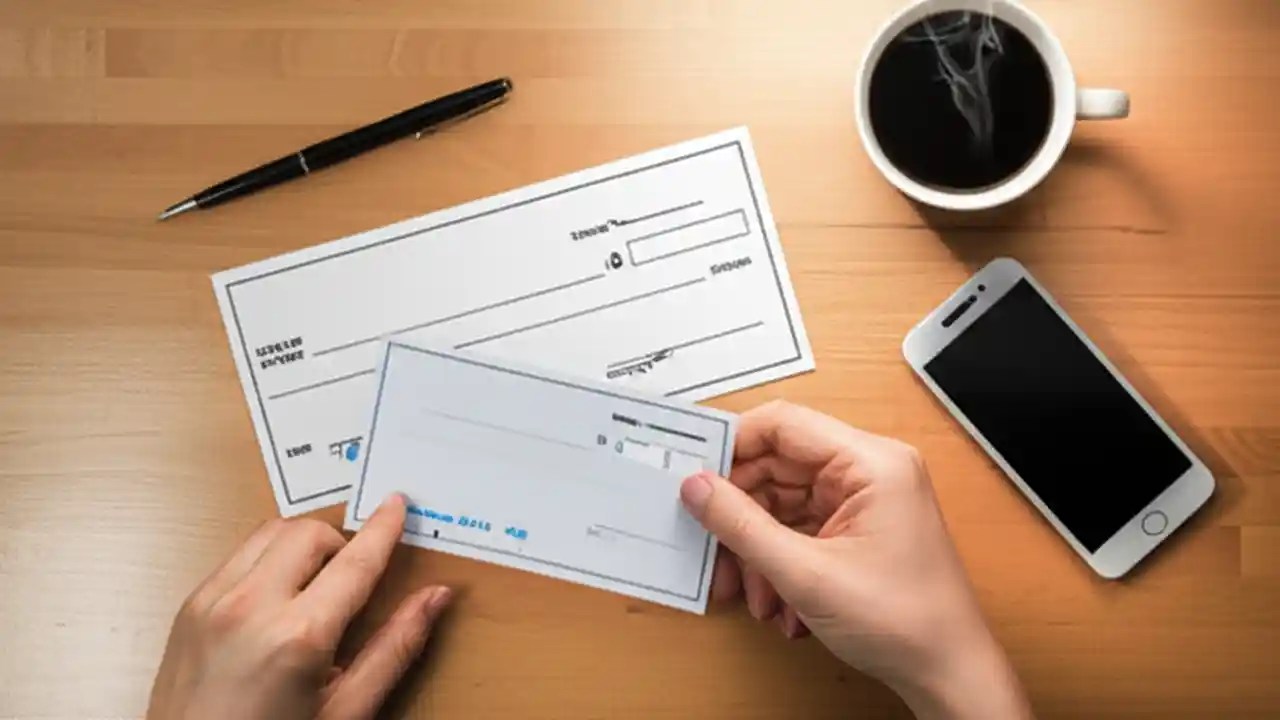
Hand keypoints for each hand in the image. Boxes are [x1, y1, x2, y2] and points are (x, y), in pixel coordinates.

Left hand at [147, 494, 451, 719]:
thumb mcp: (346, 712)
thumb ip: (395, 648)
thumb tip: (435, 598)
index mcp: (298, 637)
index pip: (355, 562)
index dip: (382, 529)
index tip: (397, 505)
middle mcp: (250, 607)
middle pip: (308, 532)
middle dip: (339, 544)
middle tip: (352, 580)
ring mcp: (211, 602)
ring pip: (269, 533)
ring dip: (301, 546)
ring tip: (314, 588)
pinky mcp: (189, 607)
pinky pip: (237, 556)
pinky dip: (267, 562)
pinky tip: (277, 602)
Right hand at [682, 402, 1031, 719]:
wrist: (947, 672)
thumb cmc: (906, 622)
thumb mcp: (806, 574)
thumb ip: (742, 525)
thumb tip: (697, 487)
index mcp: (871, 462)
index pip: (784, 424)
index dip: (733, 445)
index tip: (695, 474)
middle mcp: (869, 471)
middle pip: (777, 467)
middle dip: (741, 515)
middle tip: (711, 545)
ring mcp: (863, 500)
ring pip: (782, 503)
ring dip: (758, 548)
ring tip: (752, 592)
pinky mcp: (856, 528)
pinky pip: (798, 528)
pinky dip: (778, 562)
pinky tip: (776, 601)